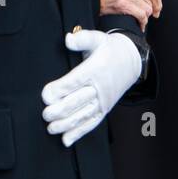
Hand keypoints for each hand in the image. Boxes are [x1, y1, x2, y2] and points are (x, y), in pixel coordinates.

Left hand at [41, 30, 140, 146]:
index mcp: (96, 69)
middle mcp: (100, 87)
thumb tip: (68, 39)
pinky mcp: (105, 109)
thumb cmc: (110, 49)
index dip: (59, 90)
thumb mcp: (98, 38)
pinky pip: (91, 123)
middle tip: (45, 114)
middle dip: (59, 110)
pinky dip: (79, 133)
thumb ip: (82, 38)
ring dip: (66, 125)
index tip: (46, 95)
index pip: (74, 82)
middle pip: (77, 102)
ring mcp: (103, 101)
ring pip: (83, 116)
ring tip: (51, 128)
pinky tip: (66, 140)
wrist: (132, 60)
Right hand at [100, 0, 163, 30]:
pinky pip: (141, 15)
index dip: (158, 2)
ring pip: (147, 9)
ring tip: (139, 18)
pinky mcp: (123, 3)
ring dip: (144, 16)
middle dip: (150, 10)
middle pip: (152, 0)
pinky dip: (141, 22)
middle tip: (146, 15)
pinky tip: (138, 23)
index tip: (157, 9)